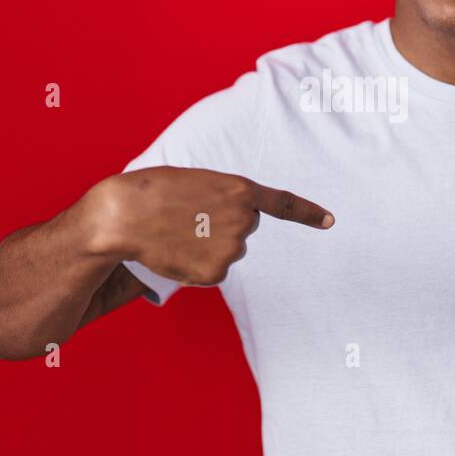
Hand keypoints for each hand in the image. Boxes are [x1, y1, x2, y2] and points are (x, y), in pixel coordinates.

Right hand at [89, 166, 334, 285]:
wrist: (124, 216)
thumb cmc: (153, 192)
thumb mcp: (198, 182)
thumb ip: (224, 200)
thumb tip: (234, 230)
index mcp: (240, 189)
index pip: (283, 203)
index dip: (308, 212)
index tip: (330, 221)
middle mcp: (244, 220)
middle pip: (244, 227)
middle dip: (223, 223)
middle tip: (190, 216)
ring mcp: (232, 248)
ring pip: (229, 249)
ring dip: (209, 244)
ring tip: (178, 232)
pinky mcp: (217, 273)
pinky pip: (215, 270)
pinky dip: (199, 264)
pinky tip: (178, 251)